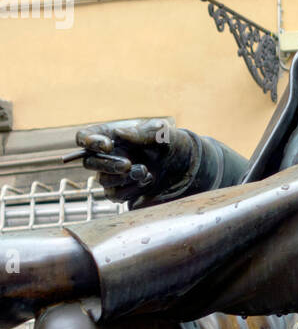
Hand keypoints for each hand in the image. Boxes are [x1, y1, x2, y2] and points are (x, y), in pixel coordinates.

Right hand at [75, 120, 196, 205]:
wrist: (183, 164)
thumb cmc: (168, 142)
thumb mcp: (161, 133)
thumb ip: (141, 132)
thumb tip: (119, 133)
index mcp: (109, 136)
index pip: (84, 137)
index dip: (89, 141)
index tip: (107, 145)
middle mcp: (106, 156)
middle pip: (89, 162)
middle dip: (107, 165)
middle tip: (127, 164)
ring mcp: (112, 175)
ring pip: (102, 181)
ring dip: (122, 178)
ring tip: (144, 171)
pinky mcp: (121, 191)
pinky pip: (115, 195)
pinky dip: (130, 190)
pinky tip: (147, 180)